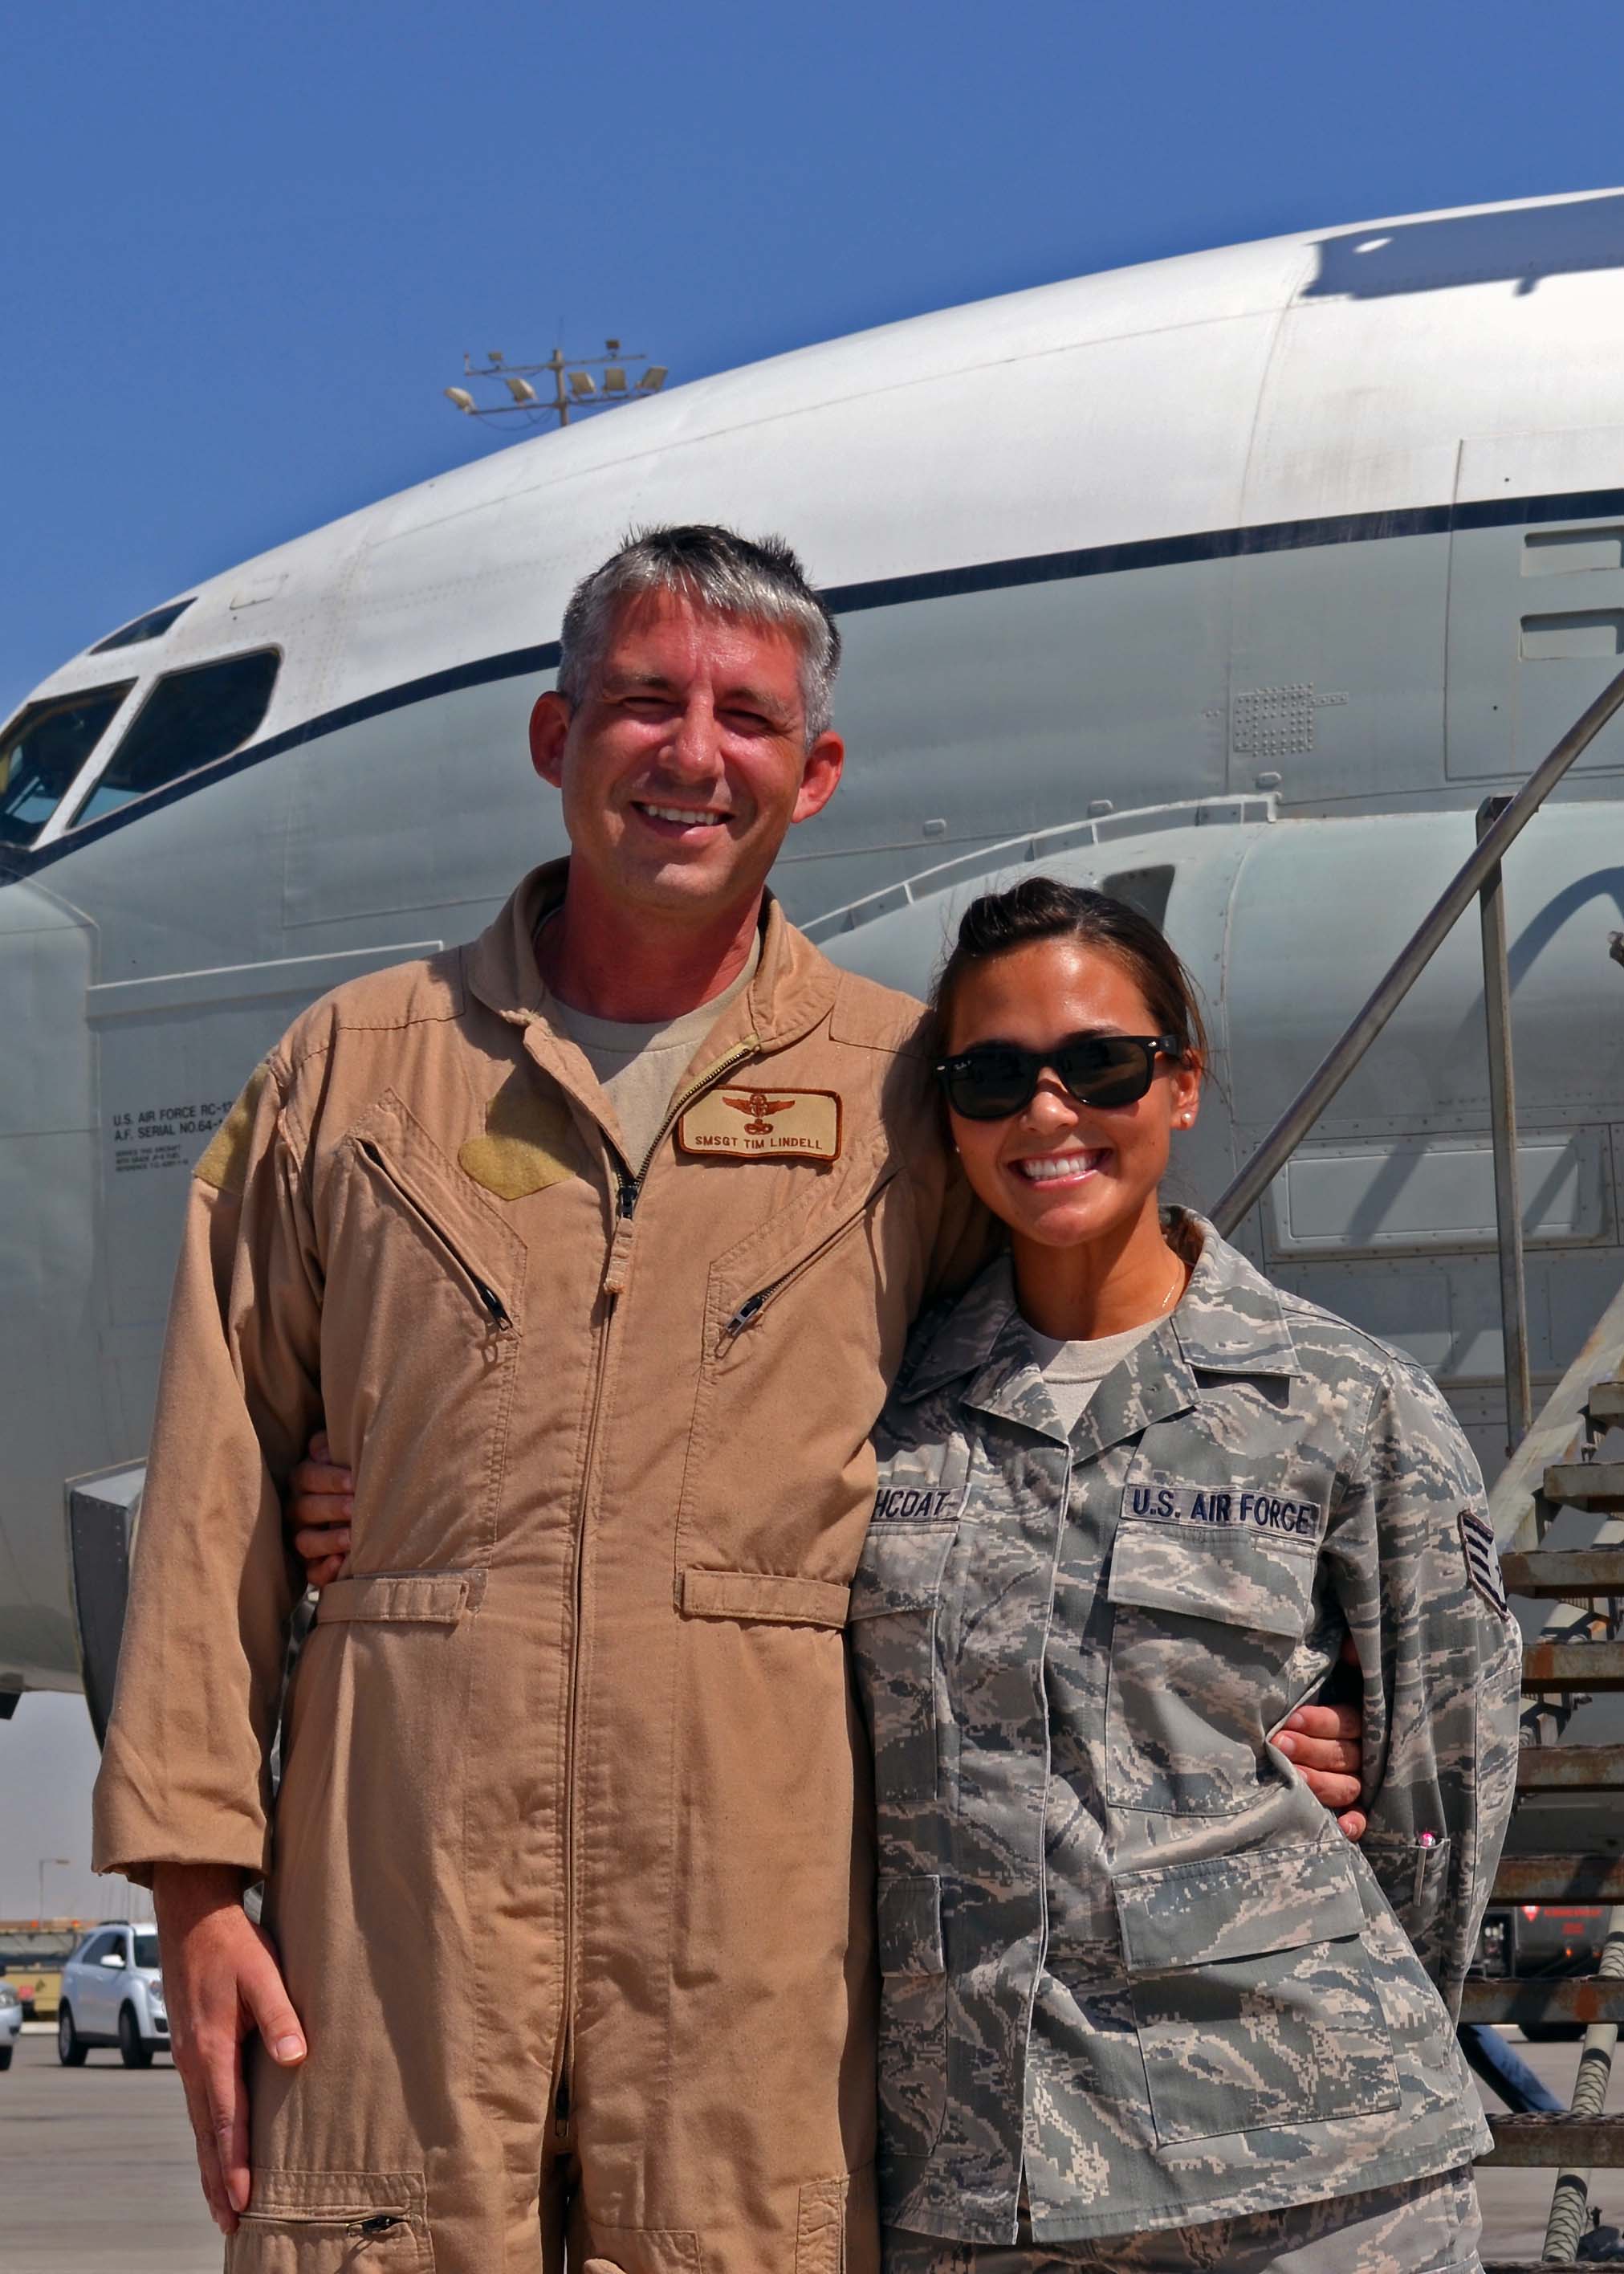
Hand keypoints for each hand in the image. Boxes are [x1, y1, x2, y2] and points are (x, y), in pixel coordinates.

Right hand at [153, 1863, 306, 2234]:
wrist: (192, 1914)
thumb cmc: (232, 1943)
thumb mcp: (263, 1973)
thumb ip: (281, 2015)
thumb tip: (296, 2058)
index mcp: (211, 2049)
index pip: (225, 2120)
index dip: (233, 2163)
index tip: (240, 2202)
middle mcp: (193, 2062)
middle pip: (207, 2134)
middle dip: (216, 2180)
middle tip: (227, 2224)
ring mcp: (187, 2057)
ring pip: (200, 2123)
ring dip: (210, 2163)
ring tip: (219, 2202)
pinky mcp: (190, 2048)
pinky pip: (198, 2104)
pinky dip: (207, 2135)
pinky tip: (214, 2146)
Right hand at [288, 1429, 355, 1587]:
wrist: (363, 1506)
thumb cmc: (353, 1475)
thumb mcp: (343, 1456)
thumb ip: (329, 1445)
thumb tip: (322, 1449)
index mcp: (303, 1480)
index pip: (307, 1476)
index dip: (329, 1479)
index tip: (355, 1482)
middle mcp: (297, 1510)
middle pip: (304, 1509)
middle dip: (331, 1507)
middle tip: (355, 1507)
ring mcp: (302, 1538)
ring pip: (305, 1542)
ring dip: (328, 1540)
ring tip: (351, 1537)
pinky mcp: (311, 1566)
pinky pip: (312, 1572)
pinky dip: (325, 1570)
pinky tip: (341, 1563)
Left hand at [1276, 1701, 1365, 1839]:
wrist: (1307, 1753)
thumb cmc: (1296, 1729)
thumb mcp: (1305, 1717)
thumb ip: (1298, 1718)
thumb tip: (1277, 1719)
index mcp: (1355, 1727)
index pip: (1344, 1723)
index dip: (1319, 1721)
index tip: (1291, 1720)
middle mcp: (1360, 1757)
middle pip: (1340, 1754)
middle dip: (1308, 1749)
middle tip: (1280, 1743)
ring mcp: (1359, 1784)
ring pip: (1346, 1785)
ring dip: (1321, 1782)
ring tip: (1295, 1776)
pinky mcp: (1356, 1810)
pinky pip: (1360, 1817)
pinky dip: (1354, 1823)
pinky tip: (1343, 1827)